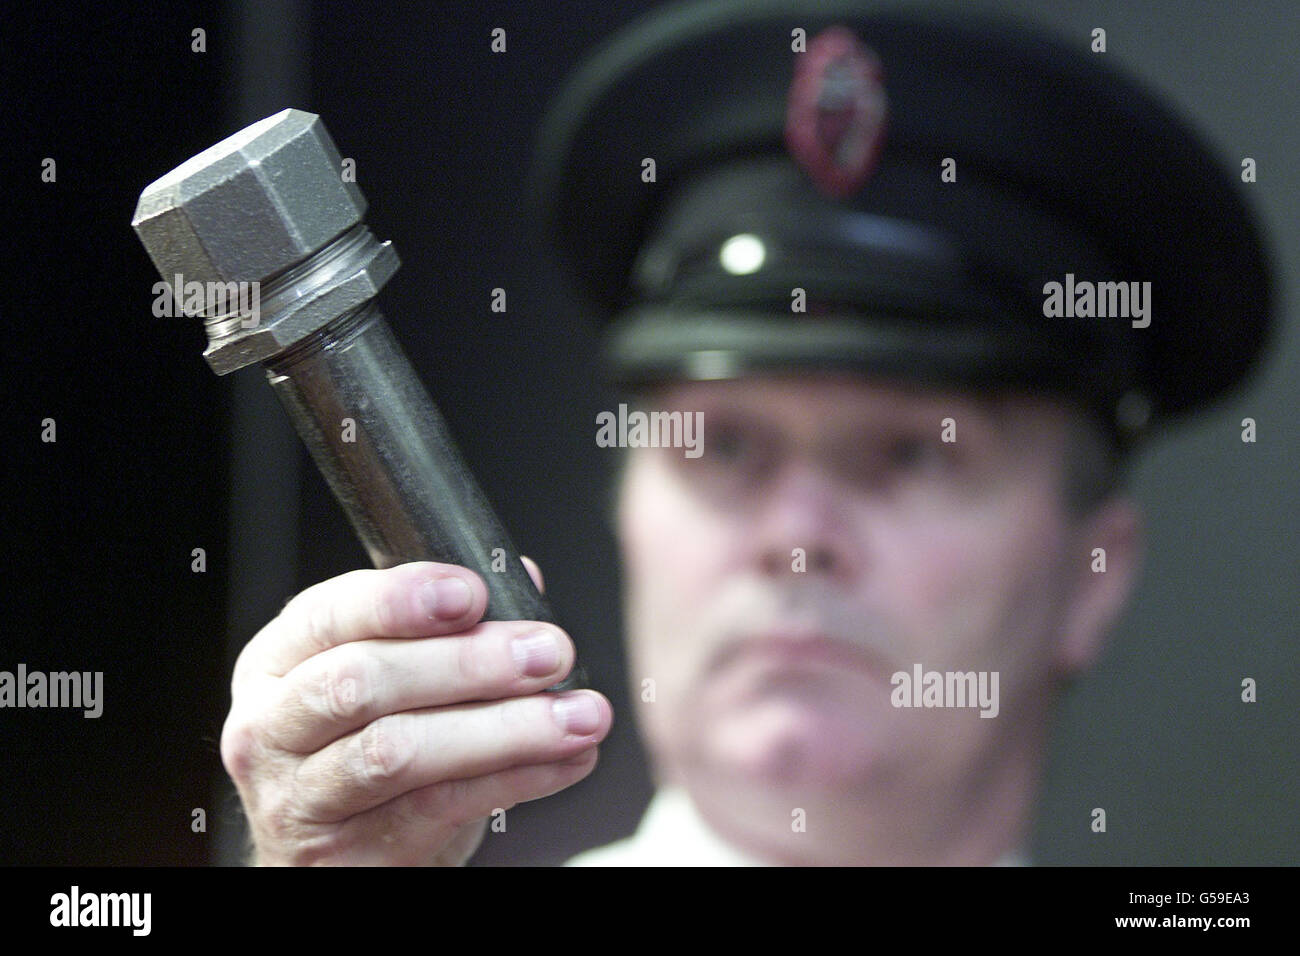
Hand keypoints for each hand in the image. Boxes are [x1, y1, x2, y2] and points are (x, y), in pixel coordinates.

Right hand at [220, 559, 610, 864]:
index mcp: (279, 662)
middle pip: (360, 682)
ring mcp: (302, 798)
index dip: (401, 599)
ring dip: (505, 727)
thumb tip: (520, 578)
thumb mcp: (393, 681)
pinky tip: (567, 759)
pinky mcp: (348, 854)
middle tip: (549, 653)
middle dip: (467, 662)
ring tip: (578, 714)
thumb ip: (448, 626)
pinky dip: (516, 779)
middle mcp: (274, 727)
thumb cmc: (367, 750)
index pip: (329, 614)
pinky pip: (439, 809)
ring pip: (397, 752)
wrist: (345, 856)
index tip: (475, 592)